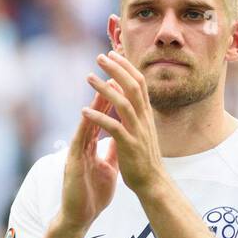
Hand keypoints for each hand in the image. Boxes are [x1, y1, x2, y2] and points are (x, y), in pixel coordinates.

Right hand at [59, 87, 118, 230]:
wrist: (79, 216)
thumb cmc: (92, 195)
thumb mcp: (108, 169)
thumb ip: (112, 152)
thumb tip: (121, 137)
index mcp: (91, 146)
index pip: (102, 119)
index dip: (111, 101)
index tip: (122, 84)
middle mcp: (82, 145)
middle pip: (93, 116)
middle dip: (102, 95)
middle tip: (110, 75)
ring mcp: (76, 153)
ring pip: (85, 124)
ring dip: (92, 107)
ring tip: (100, 88)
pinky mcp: (72, 163)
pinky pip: (78, 142)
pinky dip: (82, 128)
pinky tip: (85, 115)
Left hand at [82, 50, 164, 193]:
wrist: (153, 183)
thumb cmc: (143, 159)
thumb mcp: (141, 131)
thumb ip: (134, 114)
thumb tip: (126, 97)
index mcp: (146, 114)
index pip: (139, 83)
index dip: (126, 66)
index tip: (113, 54)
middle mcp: (144, 119)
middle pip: (133, 87)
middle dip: (116, 69)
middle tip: (100, 56)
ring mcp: (138, 132)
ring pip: (123, 103)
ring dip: (104, 89)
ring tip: (88, 77)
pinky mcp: (130, 146)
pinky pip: (113, 127)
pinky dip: (99, 117)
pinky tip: (84, 110)